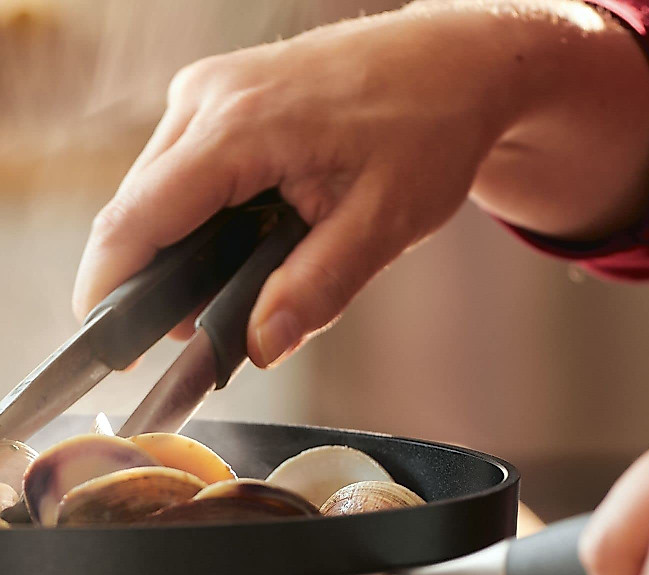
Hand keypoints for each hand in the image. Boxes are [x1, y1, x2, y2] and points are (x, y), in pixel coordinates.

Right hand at [73, 0, 648, 366]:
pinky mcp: (222, 101)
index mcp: (239, 126)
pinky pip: (188, 176)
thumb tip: (262, 345)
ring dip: (182, 257)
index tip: (110, 350)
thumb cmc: (428, 130)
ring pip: (160, 196)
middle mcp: (206, 100)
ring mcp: (209, 94)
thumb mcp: (386, 224)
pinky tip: (246, 257)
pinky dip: (204, 226)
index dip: (112, 291)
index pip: (141, 219)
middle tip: (194, 348)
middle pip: (140, 212)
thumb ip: (320, 288)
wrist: (454, 64)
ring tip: (231, 305)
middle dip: (152, 286)